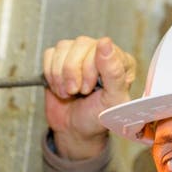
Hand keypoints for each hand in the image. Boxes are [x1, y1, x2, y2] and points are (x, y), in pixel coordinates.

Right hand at [43, 36, 135, 159]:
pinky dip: (50, 74)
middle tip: (77, 92)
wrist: (74, 130)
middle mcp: (101, 53)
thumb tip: (105, 42)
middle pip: (81, 44)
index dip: (90, 69)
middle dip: (73, 73)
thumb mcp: (111, 101)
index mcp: (120, 61)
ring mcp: (80, 54)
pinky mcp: (61, 59)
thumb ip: (113, 72)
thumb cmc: (96, 117)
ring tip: (68, 92)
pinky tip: (59, 86)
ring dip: (60, 75)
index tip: (89, 90)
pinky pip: (50, 54)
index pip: (101, 47)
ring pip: (64, 47)